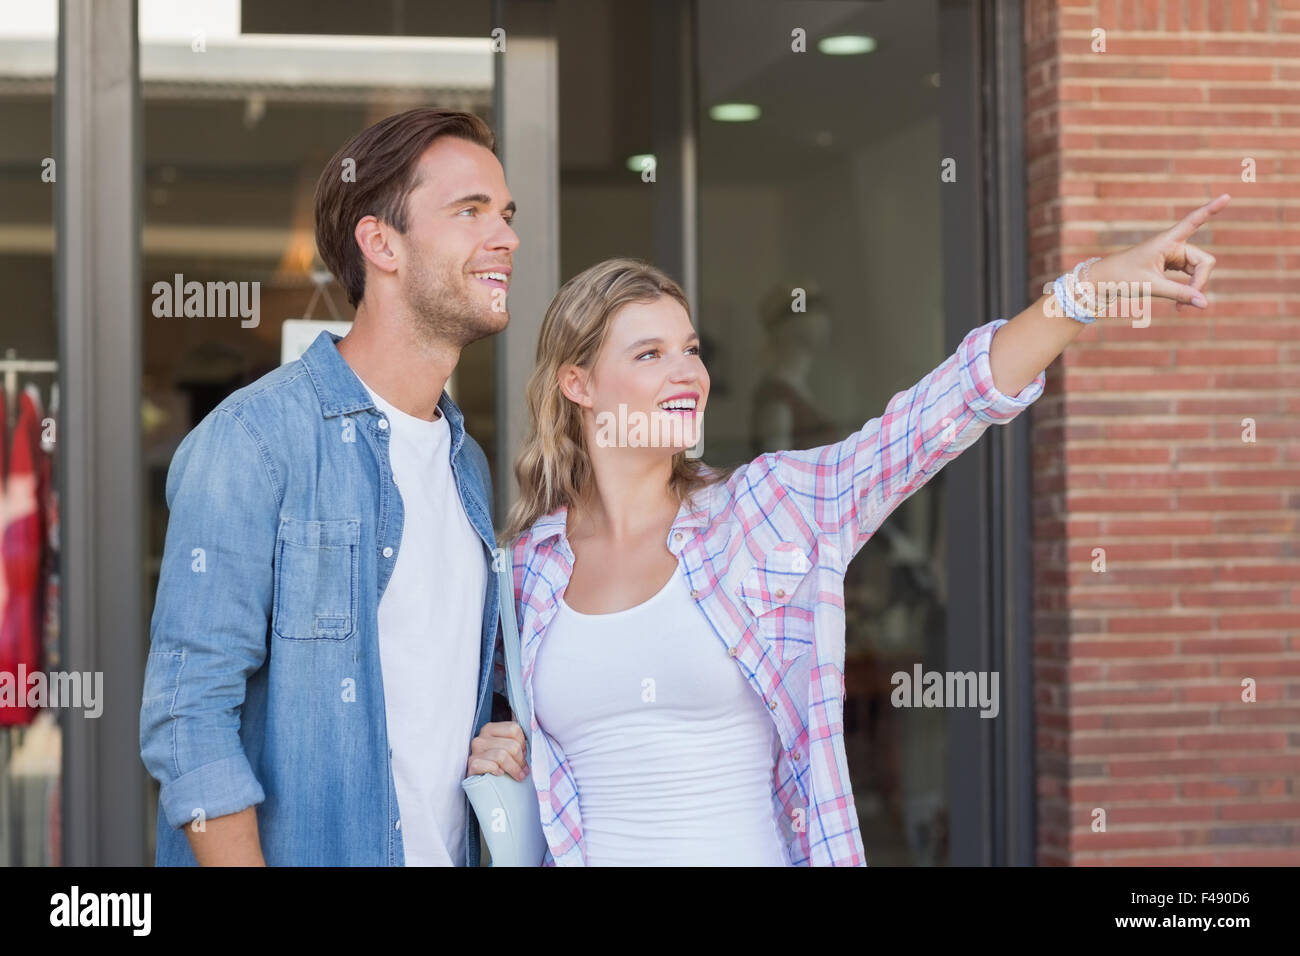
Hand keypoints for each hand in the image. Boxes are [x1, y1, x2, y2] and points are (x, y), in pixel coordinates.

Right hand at [466, 720, 528, 780]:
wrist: (480, 785)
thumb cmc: (497, 765)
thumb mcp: (505, 748)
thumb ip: (515, 738)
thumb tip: (533, 727)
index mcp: (490, 729)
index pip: (514, 729)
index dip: (523, 743)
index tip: (524, 754)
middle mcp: (480, 738)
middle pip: (511, 745)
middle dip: (521, 760)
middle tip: (524, 770)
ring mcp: (474, 752)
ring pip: (502, 756)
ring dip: (514, 768)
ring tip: (518, 775)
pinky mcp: (471, 766)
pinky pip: (490, 765)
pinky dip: (498, 771)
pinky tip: (500, 774)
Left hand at [1088, 193, 1229, 310]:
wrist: (1102, 281)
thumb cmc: (1122, 278)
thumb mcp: (1151, 286)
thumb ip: (1179, 294)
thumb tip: (1205, 304)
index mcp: (1167, 241)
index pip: (1194, 221)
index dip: (1211, 209)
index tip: (1227, 196)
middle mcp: (1174, 245)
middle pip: (1205, 262)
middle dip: (1200, 282)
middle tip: (1185, 304)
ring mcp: (1174, 255)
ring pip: (1199, 271)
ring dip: (1193, 289)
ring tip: (1179, 308)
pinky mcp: (1172, 265)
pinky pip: (1190, 277)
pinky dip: (1187, 290)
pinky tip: (1180, 305)